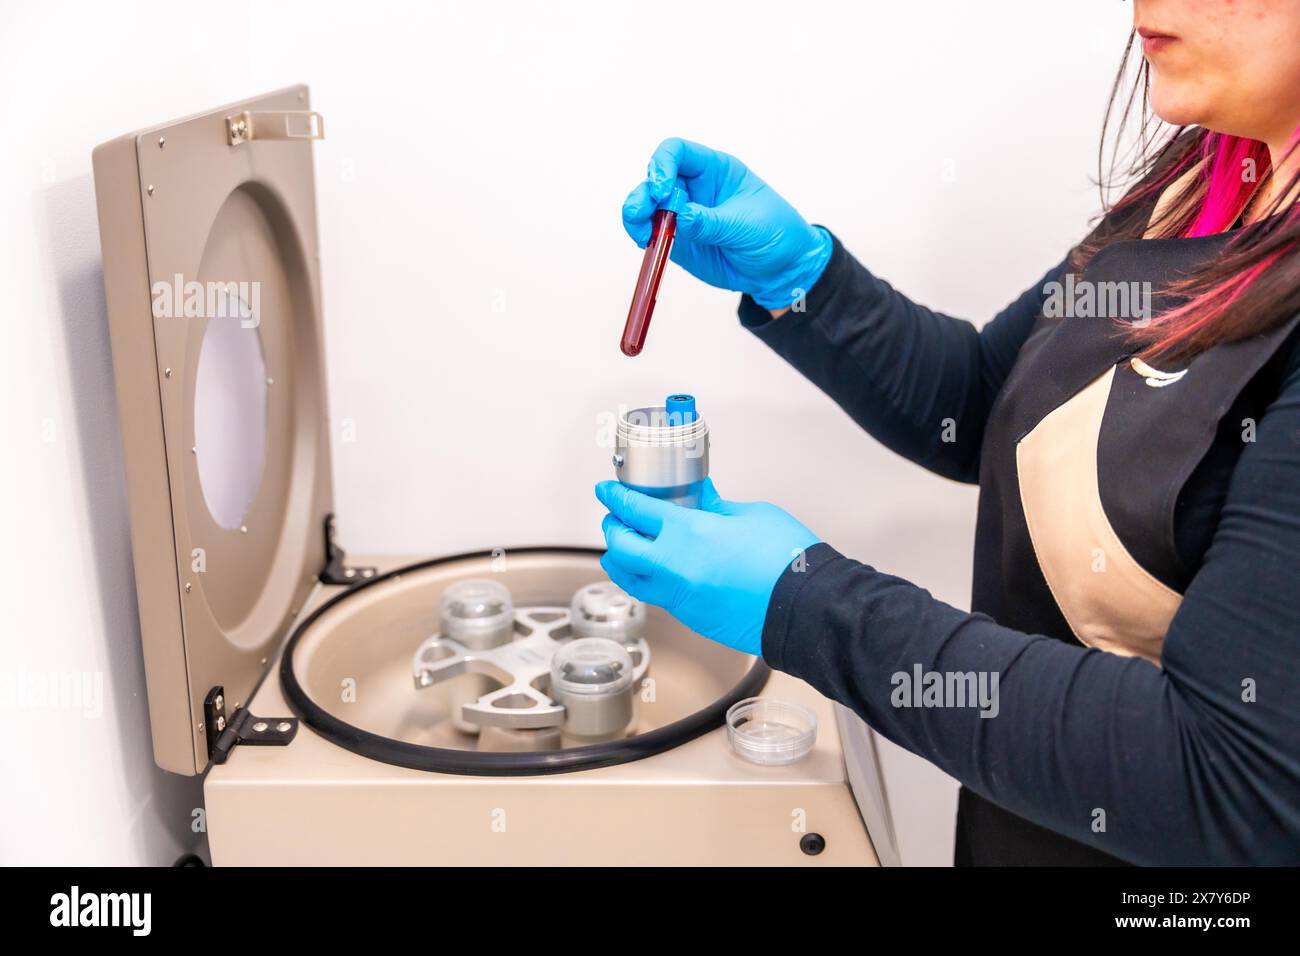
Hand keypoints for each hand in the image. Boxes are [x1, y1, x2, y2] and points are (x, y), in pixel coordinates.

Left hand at [596, 478, 819, 655]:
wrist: (807, 609)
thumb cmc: (788, 561)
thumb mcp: (751, 515)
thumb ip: (717, 506)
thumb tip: (702, 496)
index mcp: (688, 533)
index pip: (634, 510)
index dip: (615, 497)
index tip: (607, 490)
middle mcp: (674, 567)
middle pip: (620, 546)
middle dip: (612, 527)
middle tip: (614, 517)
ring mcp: (679, 597)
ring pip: (629, 578)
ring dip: (620, 559)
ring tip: (624, 548)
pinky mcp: (690, 618)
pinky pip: (656, 596)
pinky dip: (648, 580)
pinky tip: (658, 571)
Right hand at [621, 138, 832, 310]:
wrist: (783, 270)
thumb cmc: (776, 234)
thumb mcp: (747, 225)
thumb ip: (711, 221)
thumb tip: (679, 217)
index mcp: (715, 169)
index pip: (678, 152)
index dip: (663, 165)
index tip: (662, 190)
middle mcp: (694, 188)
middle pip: (655, 179)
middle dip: (644, 193)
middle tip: (641, 213)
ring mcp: (684, 215)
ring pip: (648, 207)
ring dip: (636, 216)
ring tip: (640, 232)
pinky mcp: (680, 242)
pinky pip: (653, 234)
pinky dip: (643, 237)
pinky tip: (646, 243)